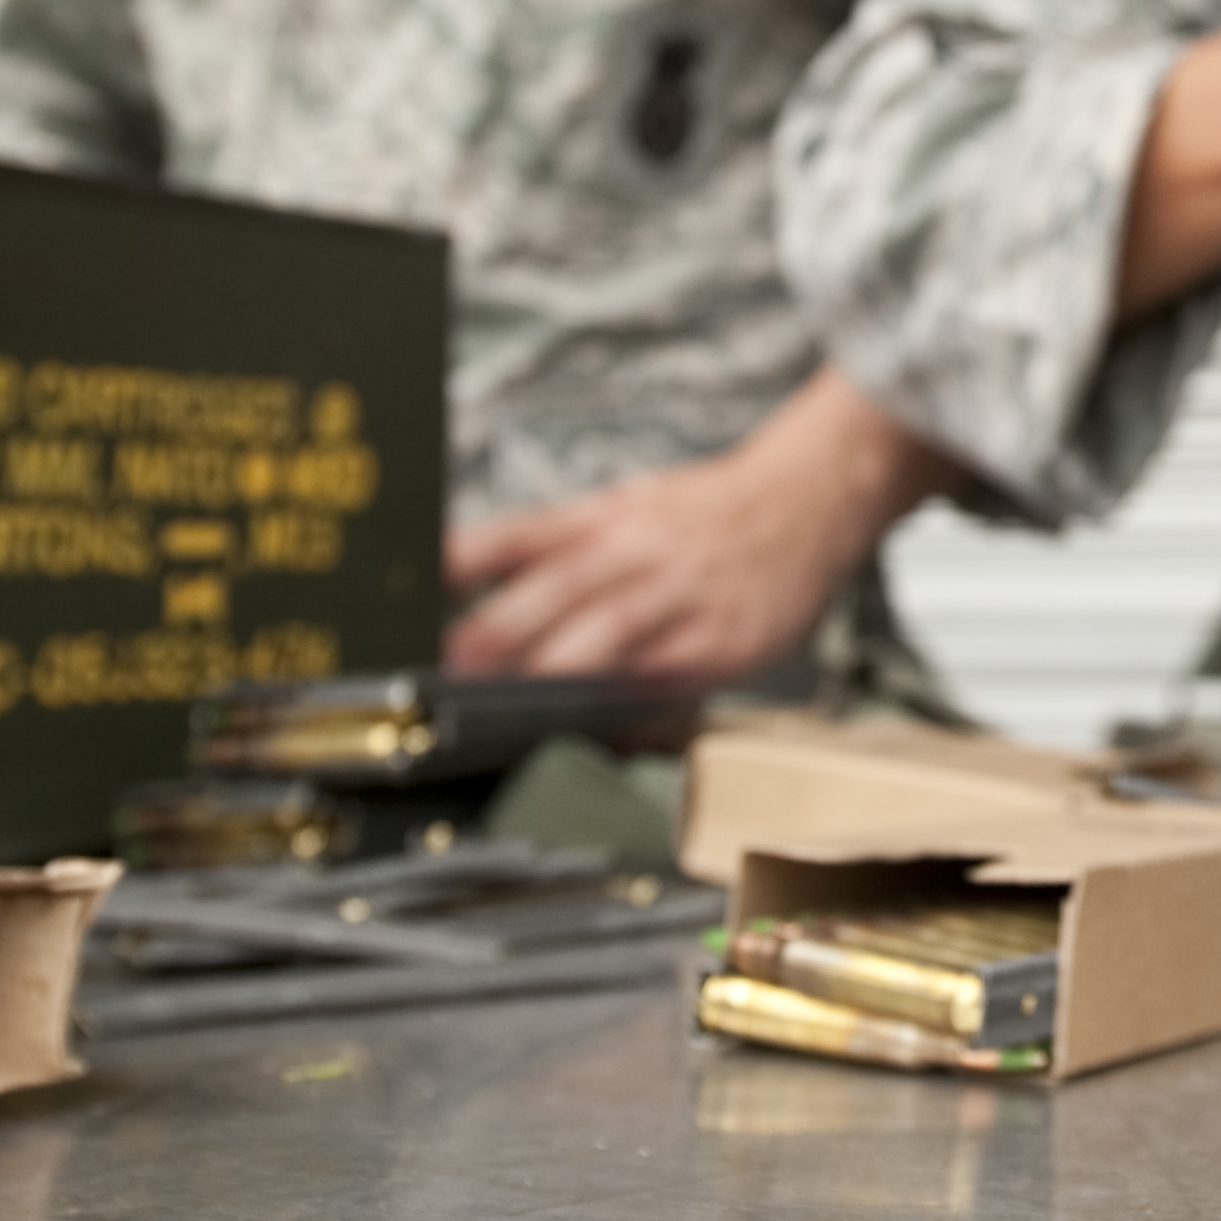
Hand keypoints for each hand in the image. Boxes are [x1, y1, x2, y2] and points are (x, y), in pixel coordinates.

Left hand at [439, 369, 951, 687]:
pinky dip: (629, 701)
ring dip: (551, 668)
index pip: (512, 537)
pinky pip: (669, 673)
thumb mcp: (625, 507)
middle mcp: (632, 551)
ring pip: (605, 630)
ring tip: (505, 704)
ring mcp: (678, 596)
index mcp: (598, 519)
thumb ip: (556, 549)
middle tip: (447, 668)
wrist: (809, 495)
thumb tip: (469, 583)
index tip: (410, 593)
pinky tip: (597, 726)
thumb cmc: (704, 512)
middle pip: (550, 589)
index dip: (458, 563)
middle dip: (496, 632)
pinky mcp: (722, 638)